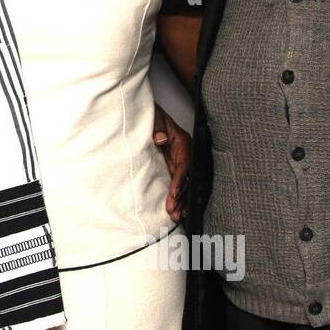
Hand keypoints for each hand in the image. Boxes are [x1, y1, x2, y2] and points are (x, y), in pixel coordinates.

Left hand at [154, 104, 191, 221]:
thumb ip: (157, 126)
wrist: (143, 113)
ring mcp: (178, 161)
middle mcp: (183, 153)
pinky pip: (177, 184)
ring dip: (180, 201)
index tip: (174, 192)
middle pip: (186, 178)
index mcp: (182, 141)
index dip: (180, 179)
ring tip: (176, 216)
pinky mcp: (171, 166)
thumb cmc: (151, 114)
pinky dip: (176, 197)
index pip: (184, 164)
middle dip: (181, 196)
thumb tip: (159, 138)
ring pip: (183, 184)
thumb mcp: (154, 117)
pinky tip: (175, 210)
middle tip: (174, 211)